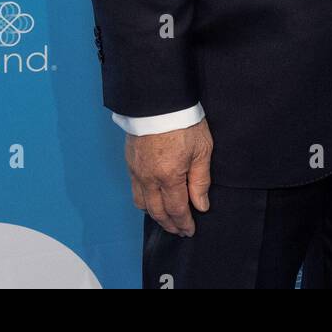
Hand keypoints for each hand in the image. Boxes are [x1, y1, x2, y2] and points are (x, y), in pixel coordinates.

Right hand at [125, 119, 213, 236]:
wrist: (159, 101)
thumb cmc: (184, 122)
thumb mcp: (202, 150)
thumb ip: (200, 180)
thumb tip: (200, 205)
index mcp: (169, 177)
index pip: (176, 209)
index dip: (184, 223)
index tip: (190, 230)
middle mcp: (149, 178)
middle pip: (157, 211)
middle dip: (170, 224)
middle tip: (180, 230)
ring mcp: (137, 171)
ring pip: (142, 203)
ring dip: (155, 215)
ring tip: (167, 219)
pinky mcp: (130, 163)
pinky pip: (135, 190)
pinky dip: (144, 201)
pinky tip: (152, 200)